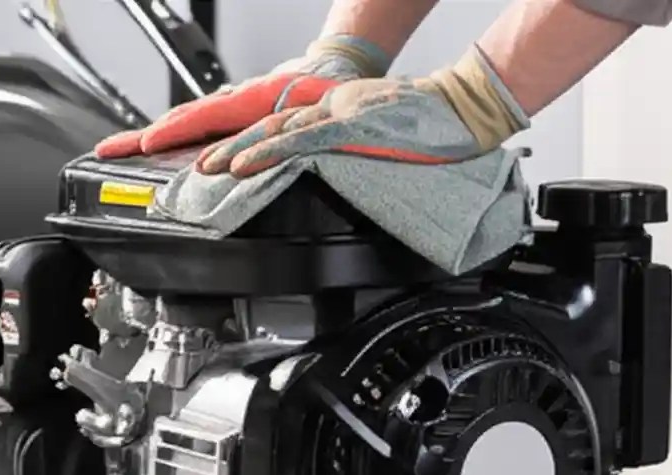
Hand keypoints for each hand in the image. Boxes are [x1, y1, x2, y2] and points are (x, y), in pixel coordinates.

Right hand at [94, 35, 389, 159]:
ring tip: (110, 151)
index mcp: (251, 99)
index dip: (174, 132)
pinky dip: (162, 137)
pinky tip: (143, 149)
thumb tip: (289, 145)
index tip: (147, 144)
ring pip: (179, 123)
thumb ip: (303, 124)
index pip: (205, 117)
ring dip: (144, 138)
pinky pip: (188, 127)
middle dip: (141, 137)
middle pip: (179, 120)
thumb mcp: (321, 105)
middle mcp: (230, 101)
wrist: (328, 68)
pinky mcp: (224, 115)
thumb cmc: (325, 88)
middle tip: (107, 151)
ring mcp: (223, 107)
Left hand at [195, 46, 529, 177]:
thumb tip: (340, 171)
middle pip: (270, 124)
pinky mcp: (353, 128)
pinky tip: (246, 165)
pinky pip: (302, 142)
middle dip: (231, 145)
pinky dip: (270, 153)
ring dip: (239, 152)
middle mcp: (333, 106)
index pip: (284, 123)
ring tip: (211, 168)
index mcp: (339, 108)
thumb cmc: (434, 123)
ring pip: (277, 131)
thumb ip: (355, 149)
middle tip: (203, 164)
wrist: (467, 106)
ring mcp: (341, 115)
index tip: (224, 157)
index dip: (251, 139)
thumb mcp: (383, 135)